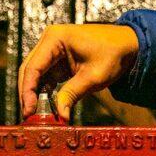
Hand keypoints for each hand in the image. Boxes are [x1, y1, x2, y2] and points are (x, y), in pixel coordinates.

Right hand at [19, 24, 138, 120]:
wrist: (128, 45)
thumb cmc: (113, 53)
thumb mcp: (93, 77)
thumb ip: (72, 95)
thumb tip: (60, 116)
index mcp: (55, 38)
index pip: (33, 67)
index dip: (27, 92)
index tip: (28, 111)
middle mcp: (50, 41)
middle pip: (29, 70)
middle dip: (27, 94)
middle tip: (28, 116)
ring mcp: (53, 50)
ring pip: (35, 75)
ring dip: (34, 94)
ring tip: (35, 114)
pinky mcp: (58, 60)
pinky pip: (45, 77)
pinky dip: (43, 91)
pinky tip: (44, 106)